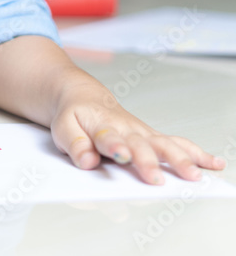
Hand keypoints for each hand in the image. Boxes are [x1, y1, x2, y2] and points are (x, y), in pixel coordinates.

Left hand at [50, 83, 225, 183]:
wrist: (84, 97)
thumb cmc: (74, 115)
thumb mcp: (63, 128)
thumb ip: (74, 144)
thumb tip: (87, 161)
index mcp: (100, 126)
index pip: (108, 137)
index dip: (114, 147)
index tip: (121, 156)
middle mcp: (125, 129)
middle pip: (139, 145)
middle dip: (148, 161)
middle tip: (155, 179)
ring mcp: (142, 133)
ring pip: (163, 143)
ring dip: (179, 159)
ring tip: (193, 175)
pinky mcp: (152, 137)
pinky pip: (176, 143)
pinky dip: (195, 152)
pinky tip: (213, 163)